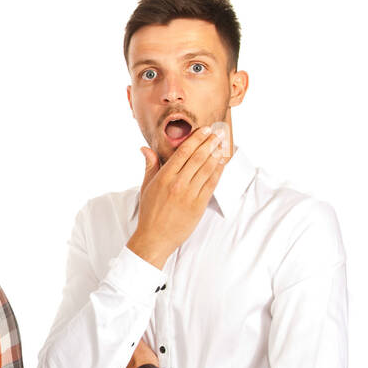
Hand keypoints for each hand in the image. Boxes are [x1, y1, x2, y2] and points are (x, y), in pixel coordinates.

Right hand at [126, 126, 228, 268]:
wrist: (155, 238)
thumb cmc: (150, 213)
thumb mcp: (146, 187)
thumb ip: (150, 166)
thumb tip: (145, 148)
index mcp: (164, 177)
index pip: (183, 152)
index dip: (196, 139)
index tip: (205, 130)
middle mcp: (178, 184)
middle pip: (198, 157)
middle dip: (210, 143)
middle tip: (219, 133)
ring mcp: (189, 194)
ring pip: (207, 169)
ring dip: (216, 154)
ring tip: (222, 144)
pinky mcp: (199, 205)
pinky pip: (211, 184)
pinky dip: (218, 171)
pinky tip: (221, 163)